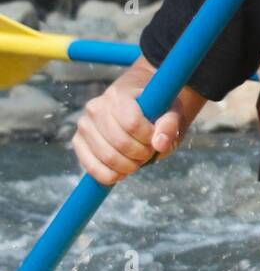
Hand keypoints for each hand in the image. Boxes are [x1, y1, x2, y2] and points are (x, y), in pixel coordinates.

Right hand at [71, 59, 186, 185]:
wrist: (136, 104)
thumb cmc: (155, 108)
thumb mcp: (171, 111)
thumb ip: (169, 125)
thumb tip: (160, 143)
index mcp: (119, 94)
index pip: (131, 123)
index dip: (147, 138)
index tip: (155, 138)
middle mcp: (96, 107)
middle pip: (120, 143)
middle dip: (141, 154)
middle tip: (148, 152)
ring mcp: (84, 125)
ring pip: (107, 157)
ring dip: (128, 166)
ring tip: (137, 159)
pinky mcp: (78, 142)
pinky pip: (91, 168)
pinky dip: (110, 176)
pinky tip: (122, 171)